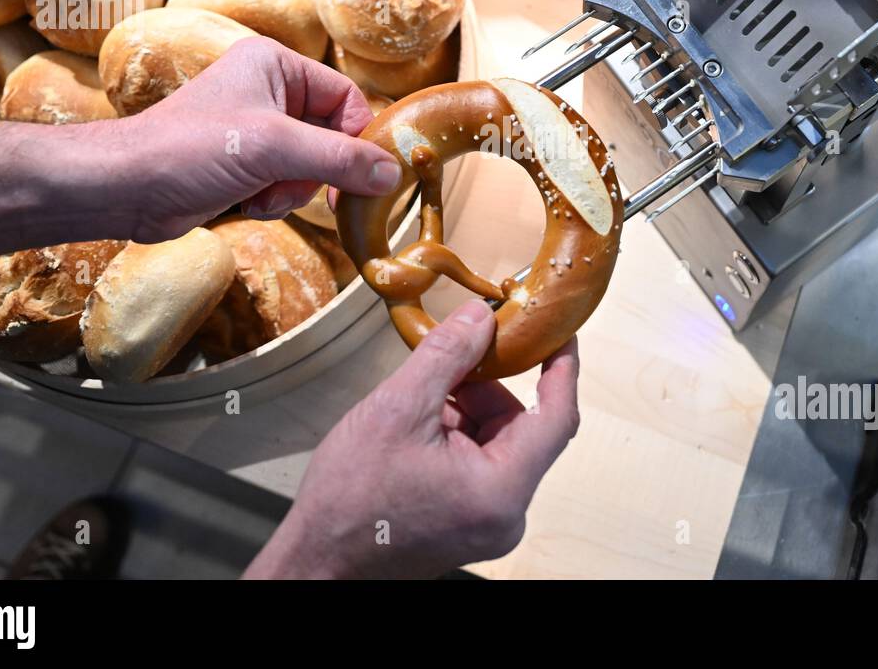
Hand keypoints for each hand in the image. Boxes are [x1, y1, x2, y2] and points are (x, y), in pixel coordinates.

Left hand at [113, 36, 401, 242]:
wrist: (126, 188)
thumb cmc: (190, 150)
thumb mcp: (274, 148)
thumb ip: (339, 158)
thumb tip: (393, 173)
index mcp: (276, 65)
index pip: (346, 98)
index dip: (355, 138)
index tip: (358, 176)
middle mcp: (269, 90)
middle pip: (332, 136)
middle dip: (317, 170)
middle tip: (300, 188)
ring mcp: (257, 128)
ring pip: (312, 165)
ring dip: (296, 190)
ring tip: (263, 196)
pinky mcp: (245, 162)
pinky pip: (288, 182)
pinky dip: (277, 200)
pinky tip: (249, 204)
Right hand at [245, 301, 580, 578]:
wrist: (316, 562)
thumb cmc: (350, 499)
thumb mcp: (398, 409)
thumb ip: (446, 355)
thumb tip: (481, 315)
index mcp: (501, 489)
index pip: (556, 416)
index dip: (561, 367)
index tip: (558, 329)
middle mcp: (507, 513)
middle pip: (522, 428)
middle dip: (489, 387)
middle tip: (455, 354)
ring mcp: (489, 522)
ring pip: (497, 443)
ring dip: (468, 410)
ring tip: (421, 398)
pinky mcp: (469, 523)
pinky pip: (480, 464)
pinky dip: (456, 434)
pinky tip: (418, 425)